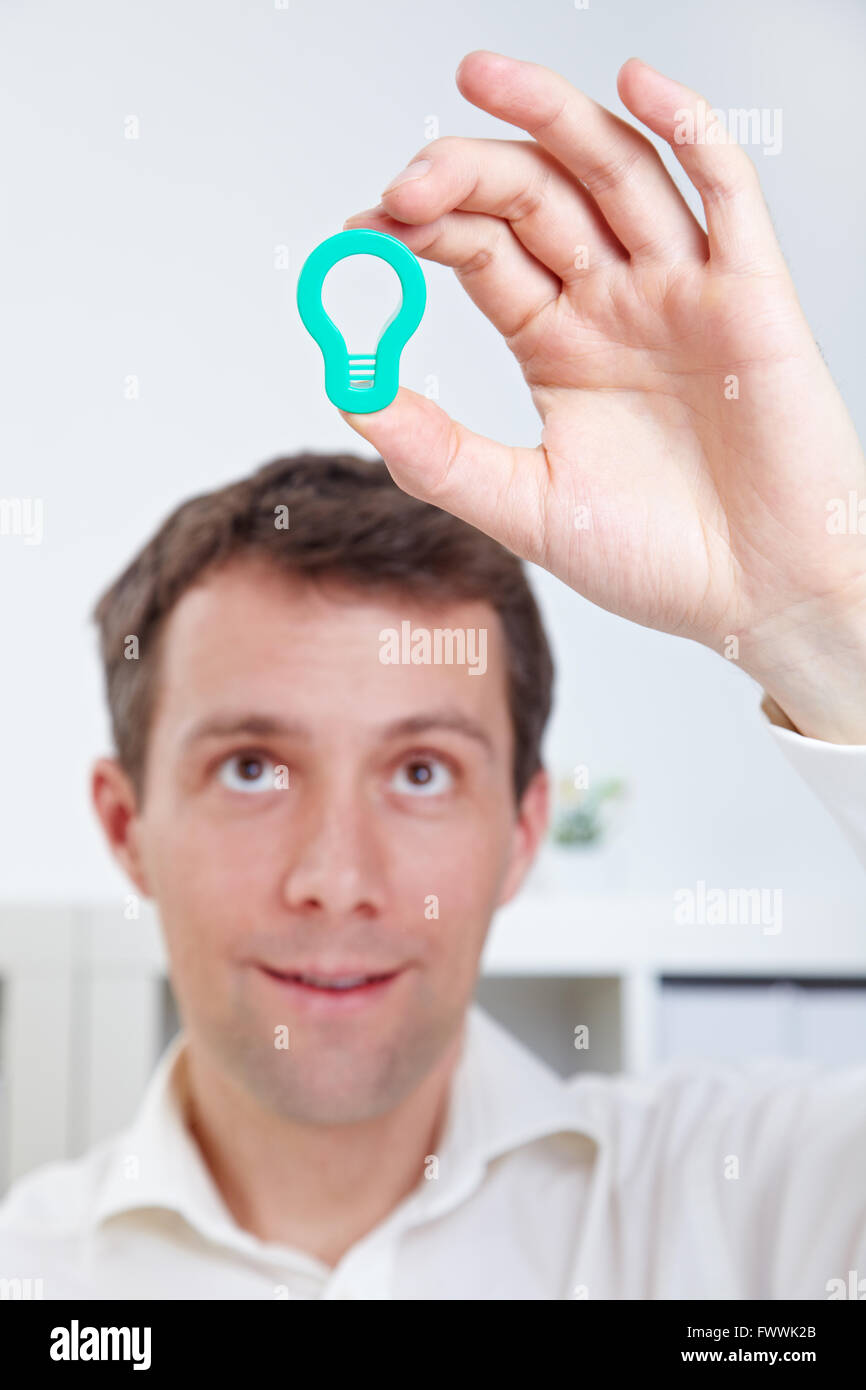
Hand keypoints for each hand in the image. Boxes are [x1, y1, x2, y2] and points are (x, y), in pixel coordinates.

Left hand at [341, 52, 865, 741]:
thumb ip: (437, 453)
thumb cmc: (655, 559)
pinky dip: (690, 131)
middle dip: (466, 177)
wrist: (756, 599)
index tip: (361, 230)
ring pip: (615, 172)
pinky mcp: (750, 295)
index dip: (420, 230)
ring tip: (484, 79)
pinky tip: (637, 84)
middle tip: (407, 186)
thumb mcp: (524, 506)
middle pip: (534, 198)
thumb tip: (346, 388)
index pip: (479, 252)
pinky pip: (726, 194)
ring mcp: (680, 290)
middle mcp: (613, 302)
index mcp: (555, 343)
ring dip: (553, 118)